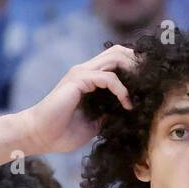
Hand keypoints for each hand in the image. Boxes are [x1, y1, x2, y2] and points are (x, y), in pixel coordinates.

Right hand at [17, 44, 135, 154]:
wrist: (39, 136)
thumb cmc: (62, 133)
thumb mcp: (94, 124)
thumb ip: (108, 113)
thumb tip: (127, 112)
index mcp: (88, 79)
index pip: (116, 60)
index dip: (133, 68)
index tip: (146, 86)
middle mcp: (85, 71)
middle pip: (118, 51)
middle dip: (136, 63)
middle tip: (148, 82)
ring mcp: (81, 73)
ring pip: (115, 57)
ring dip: (132, 71)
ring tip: (142, 89)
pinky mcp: (78, 80)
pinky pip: (108, 77)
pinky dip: (122, 90)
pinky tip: (126, 104)